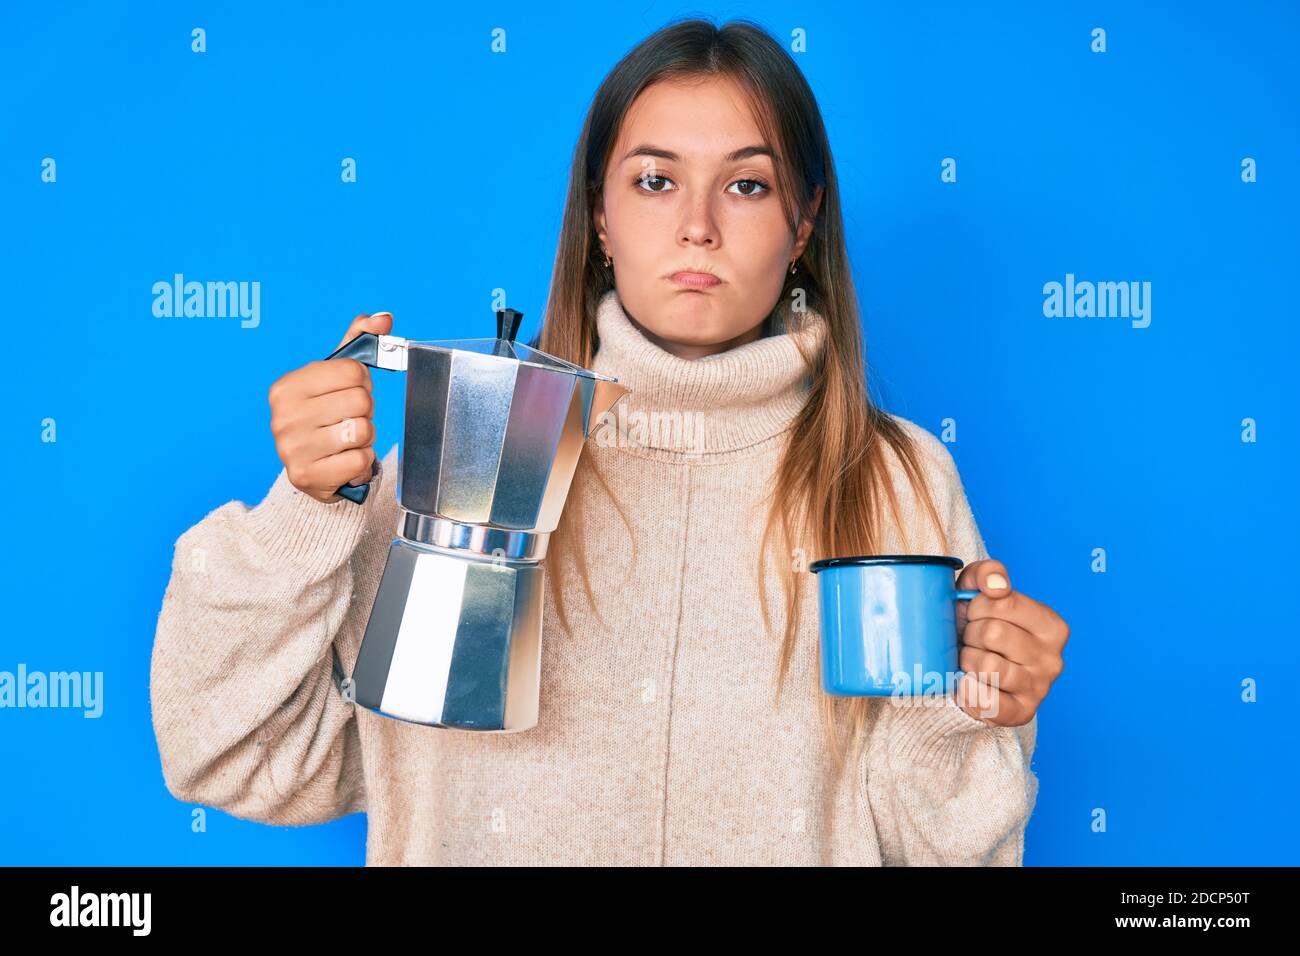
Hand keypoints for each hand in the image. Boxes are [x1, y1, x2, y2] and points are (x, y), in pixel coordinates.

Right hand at [267, 311, 392, 503]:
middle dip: (364, 412)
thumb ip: (358, 343)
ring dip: (364, 438)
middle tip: (347, 420)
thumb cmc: (326, 417)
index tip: (348, 393)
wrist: (313, 470)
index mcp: (287, 386)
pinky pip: (360, 460)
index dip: (361, 383)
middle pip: (361, 401)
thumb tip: (383, 318)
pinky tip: (344, 462)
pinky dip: (361, 463)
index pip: (353, 370)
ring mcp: (293, 449)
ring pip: (362, 431)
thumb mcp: (335, 377)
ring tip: (346, 441)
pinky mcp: (308, 476)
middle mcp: (284, 416)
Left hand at [951, 559, 1068, 726]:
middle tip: (971, 640)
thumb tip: (996, 587)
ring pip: (986, 665)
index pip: (1003, 604)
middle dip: (970, 633)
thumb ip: (988, 573)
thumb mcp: (978, 590)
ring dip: (966, 660)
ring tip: (970, 660)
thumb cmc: (976, 625)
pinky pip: (985, 701)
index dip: (977, 606)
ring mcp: (1039, 689)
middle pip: (993, 634)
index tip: (976, 614)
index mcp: (1052, 626)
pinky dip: (966, 690)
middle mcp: (1053, 659)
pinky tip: (965, 682)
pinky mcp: (1020, 714)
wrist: (965, 668)